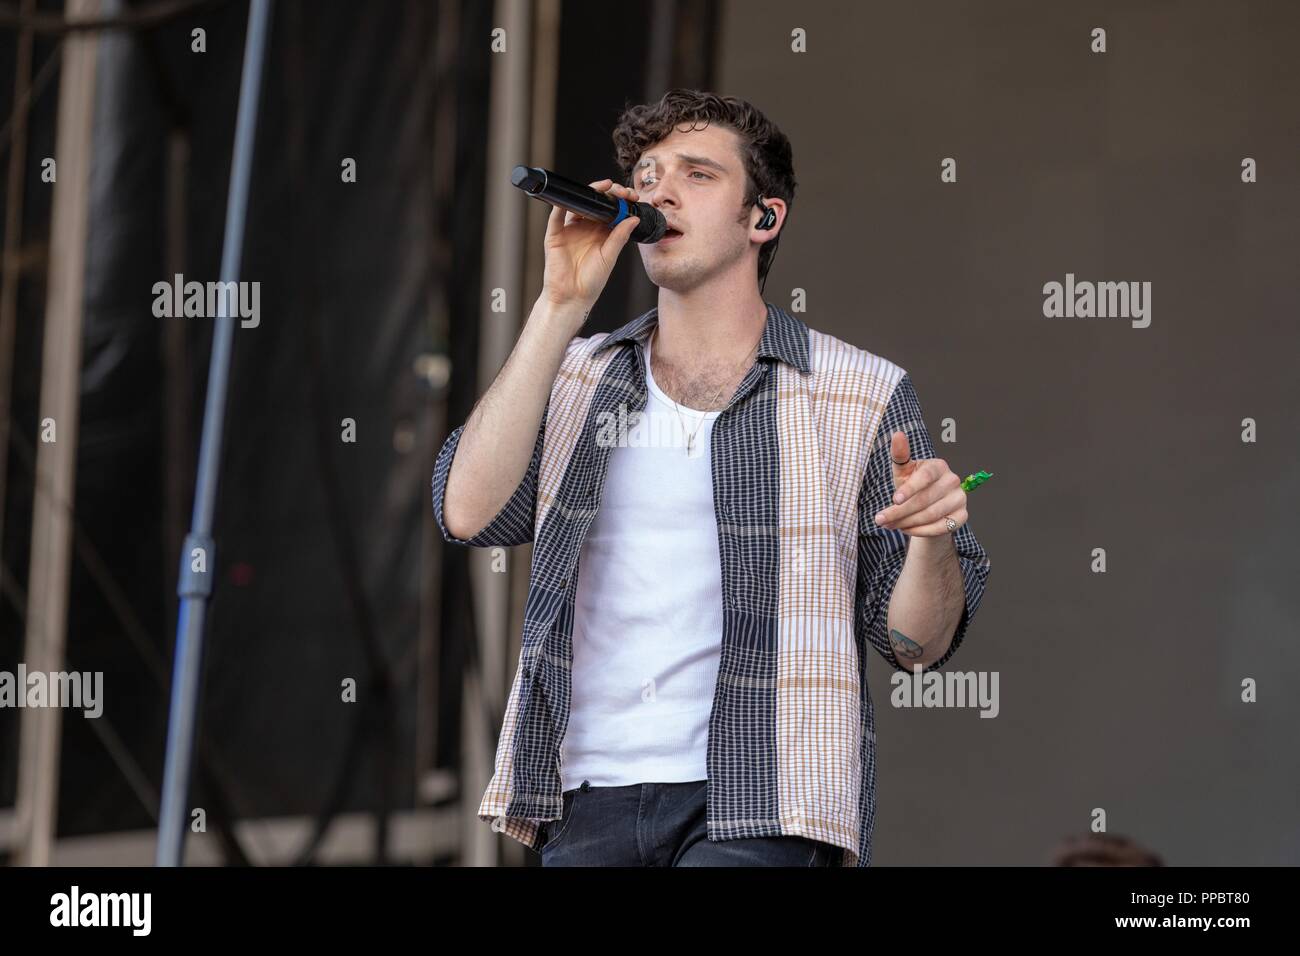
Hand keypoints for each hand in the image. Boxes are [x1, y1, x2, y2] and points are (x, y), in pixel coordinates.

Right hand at [540, 178, 642, 315]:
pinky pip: (556, 216)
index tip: (632, 196)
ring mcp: (569, 230)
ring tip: (604, 187)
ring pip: (578, 204)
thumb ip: (619, 236)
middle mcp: (585, 228)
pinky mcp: (555, 235)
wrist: (572, 297)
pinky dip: (562, 204)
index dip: (621, 201)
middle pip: (596, 203)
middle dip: (609, 193)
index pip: (611, 210)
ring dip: (590, 193)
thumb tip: (633, 218)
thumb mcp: (610, 256)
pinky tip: (573, 197)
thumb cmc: (591, 282)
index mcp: (600, 233)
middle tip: (620, 191)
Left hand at [872, 430, 967, 536]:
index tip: (893, 500)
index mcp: (939, 466)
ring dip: (907, 522)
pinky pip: (941, 527)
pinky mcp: (962, 516)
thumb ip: (900, 454)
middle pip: (925, 499)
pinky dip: (921, 531)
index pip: (925, 477)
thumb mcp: (903, 471)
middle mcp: (953, 481)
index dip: (909, 489)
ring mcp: (960, 498)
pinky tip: (906, 530)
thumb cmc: (913, 485)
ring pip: (931, 515)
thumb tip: (897, 434)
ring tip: (889, 525)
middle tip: (880, 519)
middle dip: (900, 512)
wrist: (928, 506)